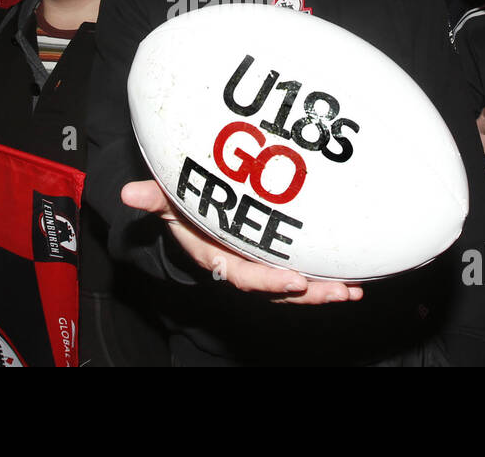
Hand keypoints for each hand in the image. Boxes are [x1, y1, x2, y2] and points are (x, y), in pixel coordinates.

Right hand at [121, 179, 363, 304]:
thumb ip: (154, 199)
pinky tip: (355, 281)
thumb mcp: (167, 201)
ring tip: (353, 291)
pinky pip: (304, 272)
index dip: (269, 281)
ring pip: (295, 285)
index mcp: (218, 259)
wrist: (190, 213)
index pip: (243, 276)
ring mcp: (264, 265)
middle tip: (340, 292)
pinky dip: (327, 278)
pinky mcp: (279, 258)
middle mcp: (243, 267)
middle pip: (278, 287)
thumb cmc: (181, 206)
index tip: (295, 281)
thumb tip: (129, 192)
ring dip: (324, 290)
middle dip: (309, 293)